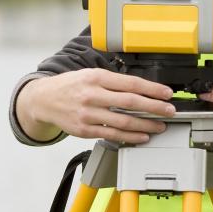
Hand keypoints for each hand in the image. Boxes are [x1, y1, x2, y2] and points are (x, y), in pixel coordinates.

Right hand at [17, 69, 174, 143]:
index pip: (131, 83)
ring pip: (123, 121)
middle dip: (154, 107)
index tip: (167, 93)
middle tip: (169, 111)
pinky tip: (142, 136)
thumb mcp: (91, 74)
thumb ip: (114, 81)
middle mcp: (92, 95)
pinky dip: (130, 137)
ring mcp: (87, 114)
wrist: (43, 99)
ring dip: (146, 125)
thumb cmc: (72, 85)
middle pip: (130, 102)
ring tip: (159, 126)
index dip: (152, 89)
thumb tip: (144, 89)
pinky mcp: (84, 130)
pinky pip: (112, 135)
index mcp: (96, 77)